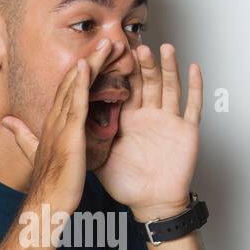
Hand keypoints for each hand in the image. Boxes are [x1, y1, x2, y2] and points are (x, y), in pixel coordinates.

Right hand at [1, 38, 122, 215]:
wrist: (47, 202)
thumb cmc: (47, 182)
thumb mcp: (34, 152)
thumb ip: (21, 135)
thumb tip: (6, 121)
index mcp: (51, 122)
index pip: (67, 90)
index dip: (79, 70)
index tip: (93, 54)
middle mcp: (54, 119)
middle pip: (72, 82)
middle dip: (89, 59)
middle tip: (105, 40)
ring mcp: (61, 125)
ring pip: (76, 87)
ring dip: (90, 64)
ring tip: (105, 44)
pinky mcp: (69, 135)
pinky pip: (76, 104)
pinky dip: (80, 85)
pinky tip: (87, 67)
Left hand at [94, 42, 201, 221]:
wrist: (151, 203)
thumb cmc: (128, 184)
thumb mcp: (97, 159)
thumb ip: (79, 140)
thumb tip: (54, 128)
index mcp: (129, 119)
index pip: (124, 88)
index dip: (119, 71)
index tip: (111, 52)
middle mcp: (149, 115)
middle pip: (147, 82)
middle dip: (142, 64)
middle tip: (134, 45)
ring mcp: (169, 120)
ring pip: (169, 86)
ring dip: (167, 67)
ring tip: (162, 48)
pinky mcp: (186, 130)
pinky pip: (193, 105)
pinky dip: (195, 87)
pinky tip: (193, 68)